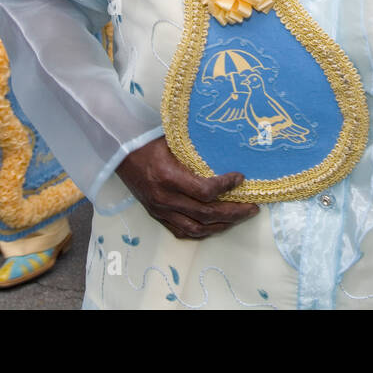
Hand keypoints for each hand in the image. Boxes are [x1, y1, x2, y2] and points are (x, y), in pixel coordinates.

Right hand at [115, 137, 259, 239]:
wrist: (119, 153)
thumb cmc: (148, 141)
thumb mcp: (173, 141)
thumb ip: (197, 152)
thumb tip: (227, 151)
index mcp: (168, 176)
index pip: (205, 191)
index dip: (226, 187)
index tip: (241, 178)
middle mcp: (164, 198)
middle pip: (206, 214)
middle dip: (234, 212)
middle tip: (253, 207)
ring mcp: (160, 211)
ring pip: (197, 229)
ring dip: (222, 225)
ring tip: (240, 218)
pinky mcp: (157, 216)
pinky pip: (182, 232)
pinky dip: (203, 232)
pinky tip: (217, 225)